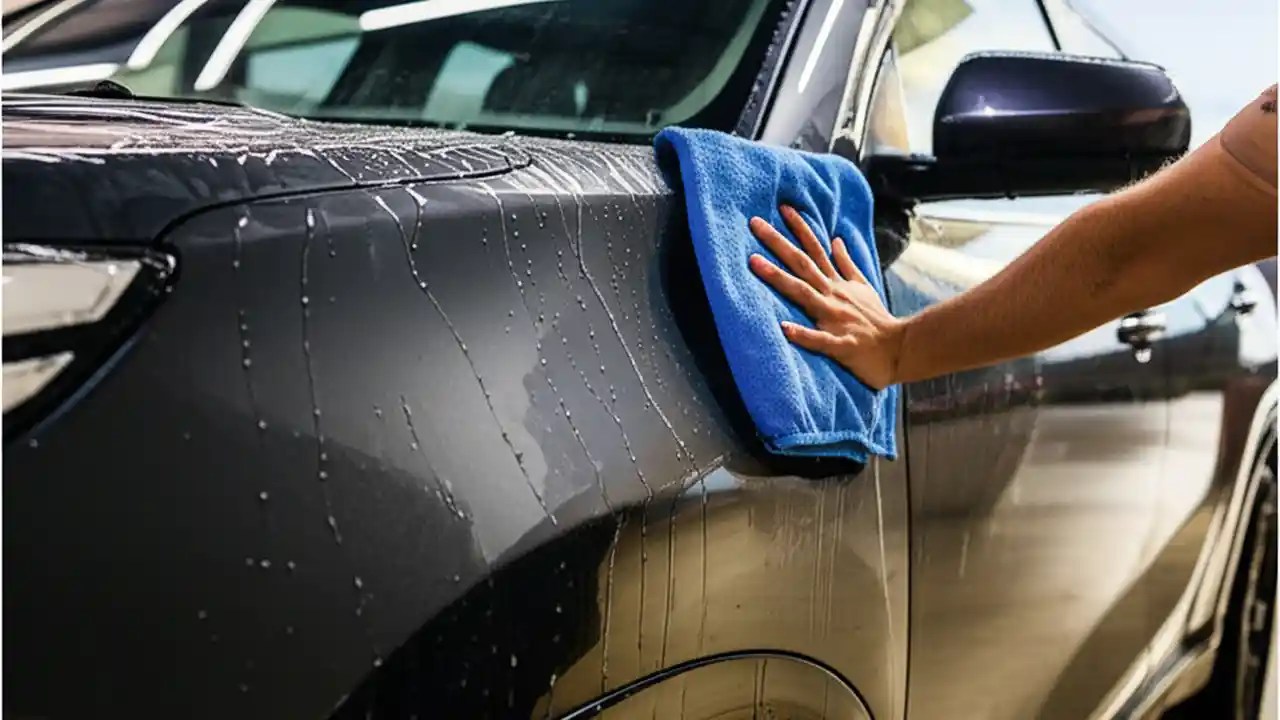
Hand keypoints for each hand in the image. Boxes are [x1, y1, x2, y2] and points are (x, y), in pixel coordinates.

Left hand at [748, 205, 903, 389]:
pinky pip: (819, 340)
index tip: (782, 207)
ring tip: (754, 263)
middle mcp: (832, 295)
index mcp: (836, 283)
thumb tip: (835, 240)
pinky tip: (784, 328)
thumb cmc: (876, 319)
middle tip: (755, 222)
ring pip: (803, 294)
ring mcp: (835, 318)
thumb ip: (846, 264)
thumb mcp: (863, 286)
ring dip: (779, 278)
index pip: (815, 249)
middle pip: (802, 263)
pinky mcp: (839, 344)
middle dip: (778, 242)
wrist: (899, 349)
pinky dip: (802, 334)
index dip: (799, 227)